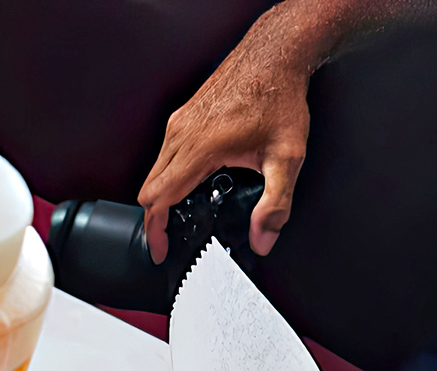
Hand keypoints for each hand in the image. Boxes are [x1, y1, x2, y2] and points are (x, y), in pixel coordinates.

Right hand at [138, 6, 313, 261]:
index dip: (156, 231)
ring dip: (162, 197)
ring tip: (180, 217)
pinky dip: (169, 177)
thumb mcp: (287, 158)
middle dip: (155, 220)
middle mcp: (182, 133)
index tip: (161, 249)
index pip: (159, 198)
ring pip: (154, 171)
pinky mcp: (183, 116)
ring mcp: (180, 122)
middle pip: (149, 189)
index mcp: (199, 148)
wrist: (275, 54)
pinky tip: (190, 186)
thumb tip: (263, 238)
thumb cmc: (279, 96)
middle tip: (168, 241)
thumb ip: (276, 204)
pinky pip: (164, 154)